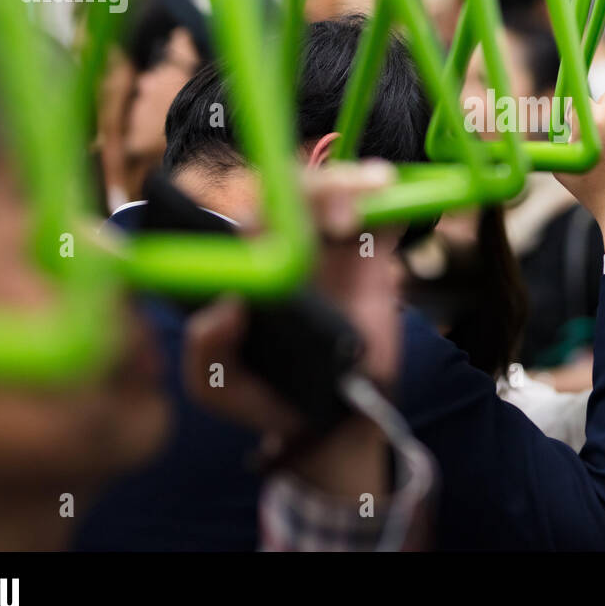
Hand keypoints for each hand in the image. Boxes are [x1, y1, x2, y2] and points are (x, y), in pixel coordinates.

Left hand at [183, 160, 400, 439]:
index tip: (297, 219)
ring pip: (345, 193)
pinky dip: (394, 203)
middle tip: (345, 222)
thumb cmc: (269, 396)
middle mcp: (295, 247)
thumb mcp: (219, 384)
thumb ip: (208, 351)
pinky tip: (396, 207)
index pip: (261, 208)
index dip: (277, 197)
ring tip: (373, 205)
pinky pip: (385, 219)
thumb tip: (227, 305)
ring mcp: (336, 251)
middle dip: (326, 187)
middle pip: (306, 190)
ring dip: (358, 186)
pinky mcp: (374, 262)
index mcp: (255, 263)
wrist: (333, 419)